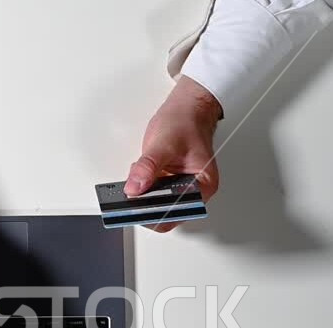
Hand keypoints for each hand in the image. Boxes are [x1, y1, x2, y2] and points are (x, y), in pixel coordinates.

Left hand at [125, 76, 222, 232]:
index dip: (157, 214)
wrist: (186, 109)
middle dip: (147, 205)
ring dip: (142, 196)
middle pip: (167, 212)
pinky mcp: (167, 182)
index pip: (179, 212)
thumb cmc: (185, 122)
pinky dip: (141, 186)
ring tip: (133, 182)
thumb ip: (148, 167)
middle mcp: (193, 190)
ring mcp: (179, 187)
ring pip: (157, 204)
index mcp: (203, 185)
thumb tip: (134, 188)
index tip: (138, 208)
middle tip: (130, 196)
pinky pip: (151, 192)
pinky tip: (136, 175)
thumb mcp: (164, 144)